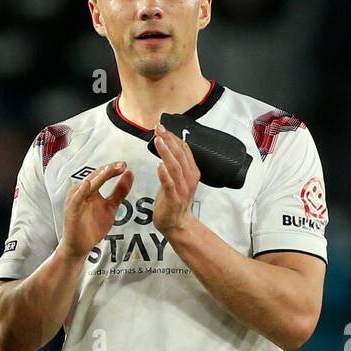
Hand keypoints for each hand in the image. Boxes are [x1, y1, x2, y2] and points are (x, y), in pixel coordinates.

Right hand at [60, 161, 133, 258]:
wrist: (80, 246)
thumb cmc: (92, 226)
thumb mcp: (111, 207)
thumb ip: (120, 191)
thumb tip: (130, 173)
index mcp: (91, 190)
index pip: (102, 175)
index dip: (113, 169)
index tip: (125, 165)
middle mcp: (82, 192)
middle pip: (95, 177)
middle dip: (108, 171)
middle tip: (121, 165)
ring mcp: (75, 201)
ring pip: (86, 186)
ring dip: (97, 177)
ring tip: (109, 170)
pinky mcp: (71, 212)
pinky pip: (75, 200)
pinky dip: (81, 192)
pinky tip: (88, 184)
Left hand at [152, 122, 199, 236]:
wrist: (177, 224)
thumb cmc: (175, 200)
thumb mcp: (178, 179)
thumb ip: (176, 164)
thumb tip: (171, 145)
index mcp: (191, 172)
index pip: (184, 150)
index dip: (174, 137)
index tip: (164, 126)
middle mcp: (189, 178)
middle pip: (180, 155)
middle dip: (169, 139)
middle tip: (159, 128)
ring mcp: (182, 189)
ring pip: (175, 167)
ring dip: (166, 152)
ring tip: (158, 140)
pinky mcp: (174, 199)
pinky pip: (169, 185)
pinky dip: (164, 174)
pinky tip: (159, 165)